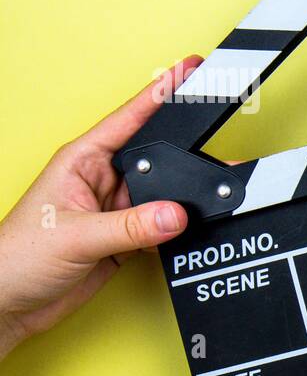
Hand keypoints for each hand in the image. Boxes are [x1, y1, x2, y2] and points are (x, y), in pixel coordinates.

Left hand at [0, 56, 202, 357]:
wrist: (7, 305)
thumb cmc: (15, 259)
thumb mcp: (75, 237)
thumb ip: (129, 227)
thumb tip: (175, 214)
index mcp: (82, 160)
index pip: (130, 118)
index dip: (161, 92)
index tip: (190, 70)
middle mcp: (101, 180)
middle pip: (157, 158)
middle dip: (186, 158)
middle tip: (217, 157)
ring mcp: (115, 209)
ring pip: (165, 195)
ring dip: (183, 201)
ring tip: (207, 201)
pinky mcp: (125, 237)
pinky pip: (163, 226)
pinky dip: (179, 230)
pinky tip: (189, 231)